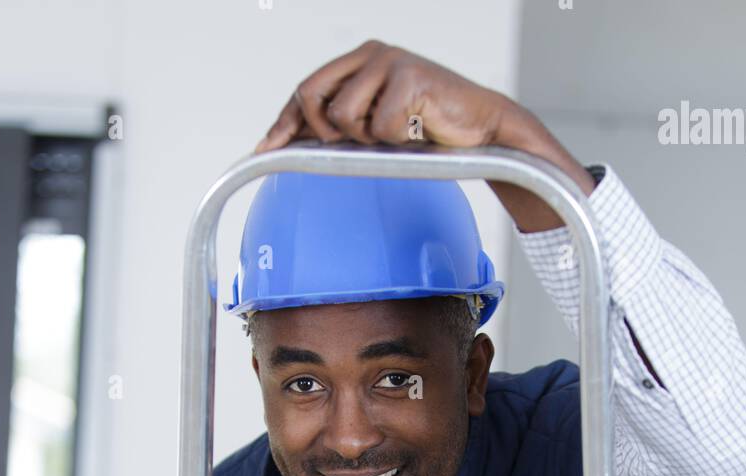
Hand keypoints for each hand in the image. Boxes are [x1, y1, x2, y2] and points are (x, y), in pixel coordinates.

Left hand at [256, 39, 518, 151]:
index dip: (283, 122)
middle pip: (310, 96)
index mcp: (359, 61)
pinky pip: (380, 127)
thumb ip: (341, 127)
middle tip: (354, 145)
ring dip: (368, 139)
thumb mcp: (376, 127)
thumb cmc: (430, 130)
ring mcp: (389, 62)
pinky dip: (397, 140)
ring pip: (343, 116)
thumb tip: (295, 145)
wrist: (481, 129)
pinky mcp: (409, 77)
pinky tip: (418, 131)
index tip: (264, 150)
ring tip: (398, 134)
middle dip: (322, 132)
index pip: (306, 90)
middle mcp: (370, 55)